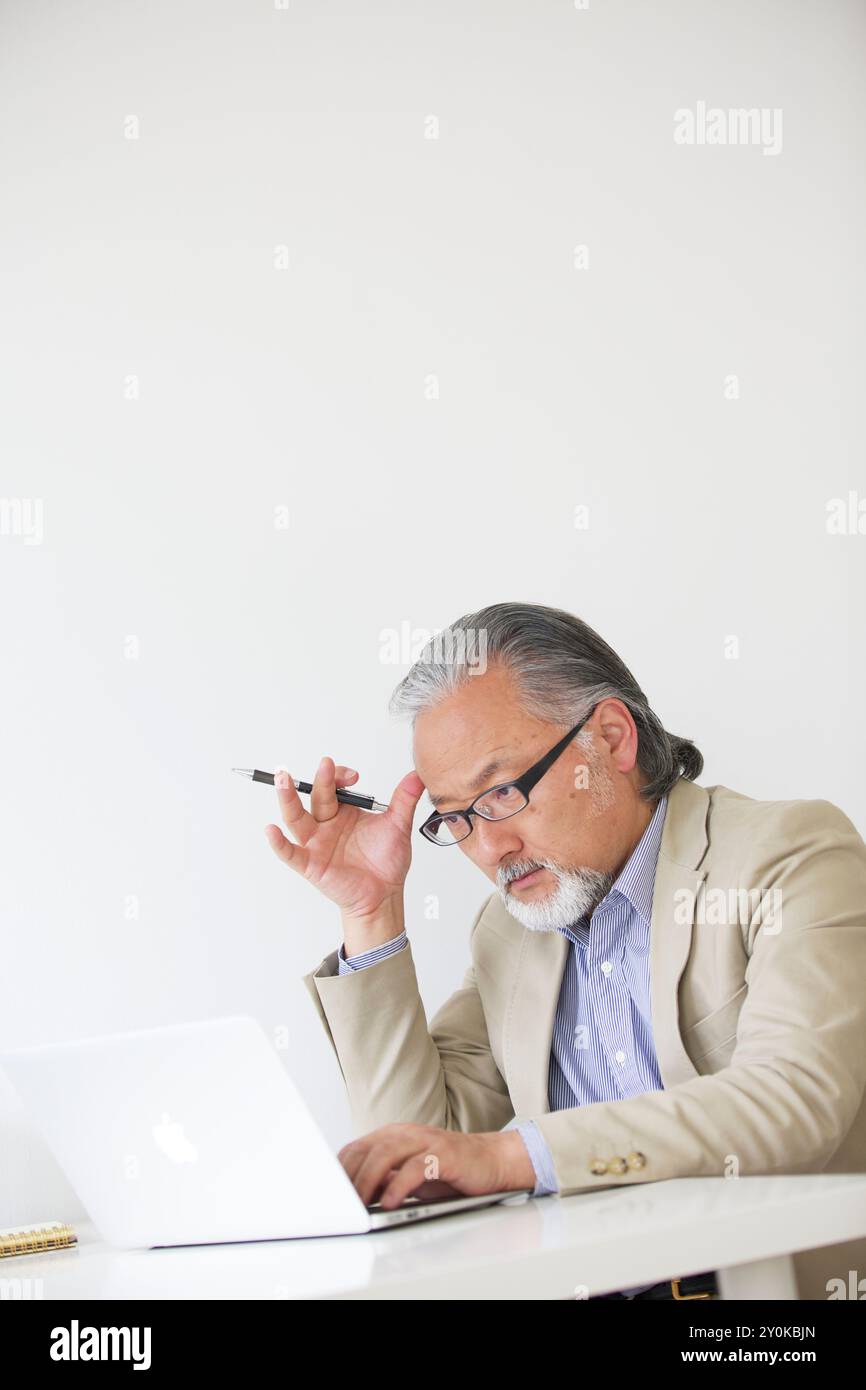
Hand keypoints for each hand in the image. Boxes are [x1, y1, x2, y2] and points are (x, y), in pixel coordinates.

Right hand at [263, 756, 425, 920]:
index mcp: (344, 811)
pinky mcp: (310, 864)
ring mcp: (316, 843)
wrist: (385, 894)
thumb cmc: (386, 861)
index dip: (339, 776)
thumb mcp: (397, 826)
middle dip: (322, 780)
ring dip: (287, 799)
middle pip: (317, 797)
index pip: (334, 786)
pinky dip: (278, 843)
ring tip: (282, 779)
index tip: (354, 776)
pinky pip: (290, 853)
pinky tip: (271, 830)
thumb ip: (404, 800)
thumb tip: (417, 775)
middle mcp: (326, 823)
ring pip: (296, 818)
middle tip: (326, 764)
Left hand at [337, 1123, 536, 1208]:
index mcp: (393, 1135)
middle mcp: (406, 1133)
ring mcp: (426, 1141)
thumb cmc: (449, 1170)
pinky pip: (415, 1168)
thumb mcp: (409, 1173)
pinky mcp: (444, 1155)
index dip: (340, 1170)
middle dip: (350, 1177)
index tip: (330, 1193)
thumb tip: (353, 1194)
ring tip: (359, 1202)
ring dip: (368, 1179)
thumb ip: (384, 1177)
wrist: (491, 1161)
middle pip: (367, 1149)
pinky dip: (398, 1185)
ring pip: (386, 1153)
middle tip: (341, 1202)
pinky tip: (389, 1201)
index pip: (356, 1148)